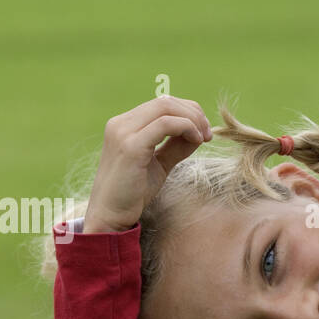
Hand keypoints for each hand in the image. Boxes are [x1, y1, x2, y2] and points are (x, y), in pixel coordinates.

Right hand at [81, 96, 212, 233]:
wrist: (110, 216)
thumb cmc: (133, 193)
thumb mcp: (159, 164)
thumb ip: (175, 146)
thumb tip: (198, 133)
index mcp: (125, 125)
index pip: (161, 104)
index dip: (188, 112)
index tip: (204, 132)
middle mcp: (121, 123)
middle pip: (165, 102)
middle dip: (194, 114)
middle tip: (209, 134)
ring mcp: (123, 132)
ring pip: (166, 108)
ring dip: (193, 120)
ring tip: (204, 138)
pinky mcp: (131, 146)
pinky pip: (165, 124)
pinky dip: (186, 127)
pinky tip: (196, 141)